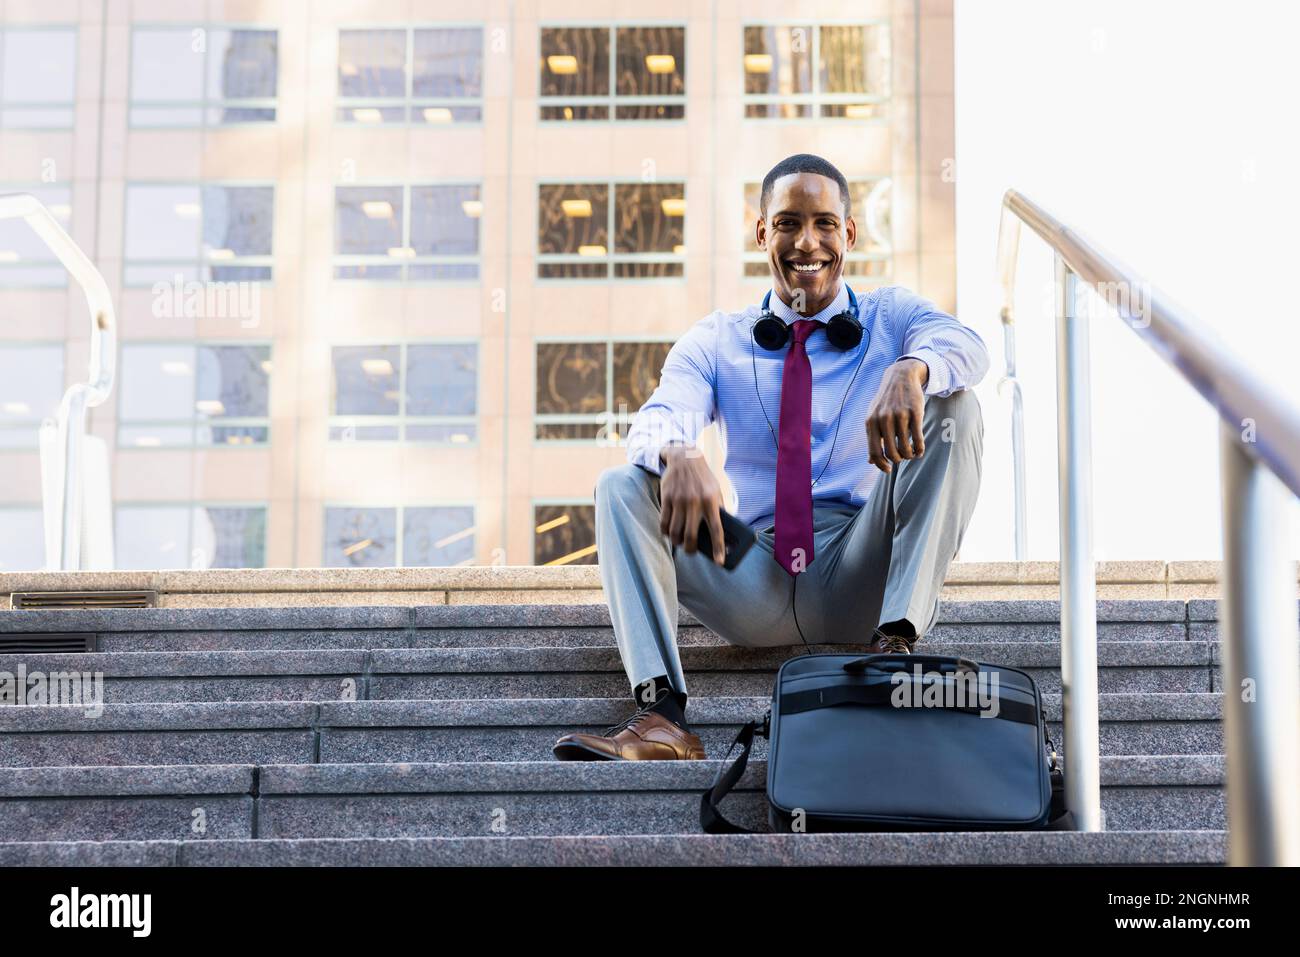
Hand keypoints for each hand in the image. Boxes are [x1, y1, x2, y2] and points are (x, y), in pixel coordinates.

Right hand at [658, 446, 726, 564]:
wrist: (684, 457)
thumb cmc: (702, 478)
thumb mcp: (715, 490)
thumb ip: (718, 509)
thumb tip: (722, 532)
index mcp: (711, 501)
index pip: (716, 530)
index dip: (718, 548)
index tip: (719, 561)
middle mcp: (695, 502)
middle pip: (690, 536)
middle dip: (690, 549)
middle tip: (690, 551)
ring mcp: (679, 500)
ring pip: (674, 532)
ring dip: (676, 541)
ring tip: (679, 541)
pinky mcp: (666, 498)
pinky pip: (664, 523)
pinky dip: (665, 532)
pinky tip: (668, 532)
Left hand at [865, 358, 927, 473]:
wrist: (900, 377)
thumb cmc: (886, 402)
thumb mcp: (874, 416)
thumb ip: (872, 438)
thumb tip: (871, 462)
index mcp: (871, 422)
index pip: (874, 452)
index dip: (881, 465)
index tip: (889, 470)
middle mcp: (883, 419)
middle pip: (891, 453)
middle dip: (898, 460)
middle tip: (903, 457)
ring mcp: (899, 415)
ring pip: (905, 447)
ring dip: (910, 455)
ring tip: (911, 454)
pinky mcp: (915, 412)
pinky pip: (918, 438)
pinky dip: (919, 449)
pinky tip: (920, 451)